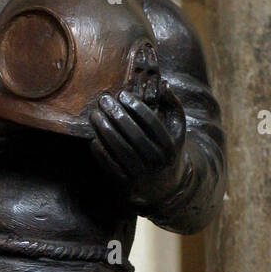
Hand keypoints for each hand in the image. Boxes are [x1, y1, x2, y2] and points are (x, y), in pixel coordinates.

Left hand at [90, 81, 187, 207]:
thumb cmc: (167, 150)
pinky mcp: (127, 185)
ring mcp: (141, 175)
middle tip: (103, 100)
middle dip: (117, 115)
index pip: (151, 123)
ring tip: (95, 115)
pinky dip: (101, 152)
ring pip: (121, 150)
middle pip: (134, 135)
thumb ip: (173, 105)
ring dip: (105, 131)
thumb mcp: (177, 129)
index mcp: (169, 146)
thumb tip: (164, 84)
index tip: (122, 94)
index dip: (135, 106)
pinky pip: (111, 166)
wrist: (165, 187)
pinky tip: (93, 138)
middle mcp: (156, 162)